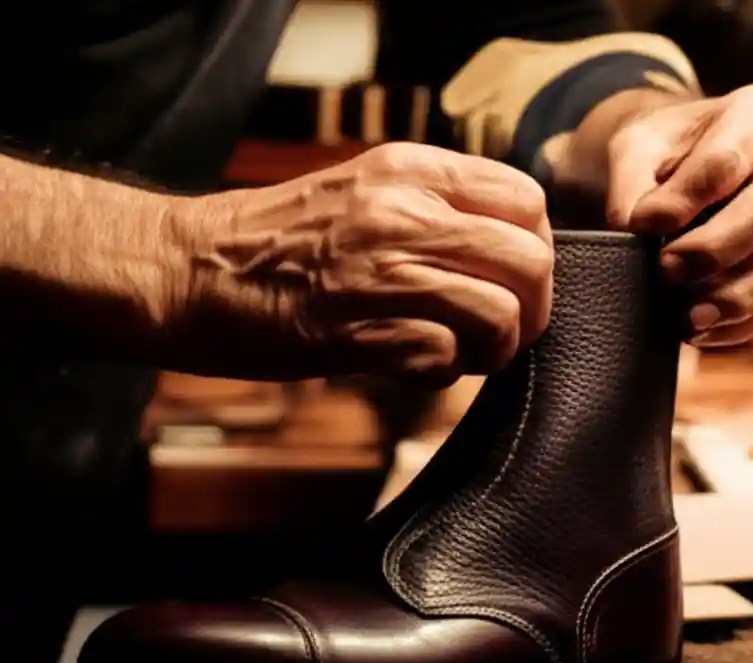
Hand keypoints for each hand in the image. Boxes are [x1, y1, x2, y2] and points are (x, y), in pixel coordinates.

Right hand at [163, 142, 553, 383]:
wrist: (186, 267)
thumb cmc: (281, 237)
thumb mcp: (366, 189)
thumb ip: (438, 206)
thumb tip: (515, 247)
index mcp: (410, 170)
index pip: (526, 200)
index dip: (536, 248)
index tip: (516, 279)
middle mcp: (402, 212)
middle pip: (529, 261)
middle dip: (533, 309)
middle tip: (506, 331)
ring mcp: (378, 271)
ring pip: (499, 313)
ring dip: (494, 348)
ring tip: (462, 353)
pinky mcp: (353, 332)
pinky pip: (444, 359)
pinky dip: (442, 373)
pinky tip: (415, 366)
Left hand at [606, 85, 752, 345]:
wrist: (684, 170)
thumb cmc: (663, 151)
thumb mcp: (637, 146)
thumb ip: (630, 180)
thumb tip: (634, 227)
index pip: (728, 160)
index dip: (684, 199)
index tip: (643, 224)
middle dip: (715, 249)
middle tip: (666, 270)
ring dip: (729, 297)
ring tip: (682, 314)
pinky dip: (735, 323)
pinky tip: (697, 328)